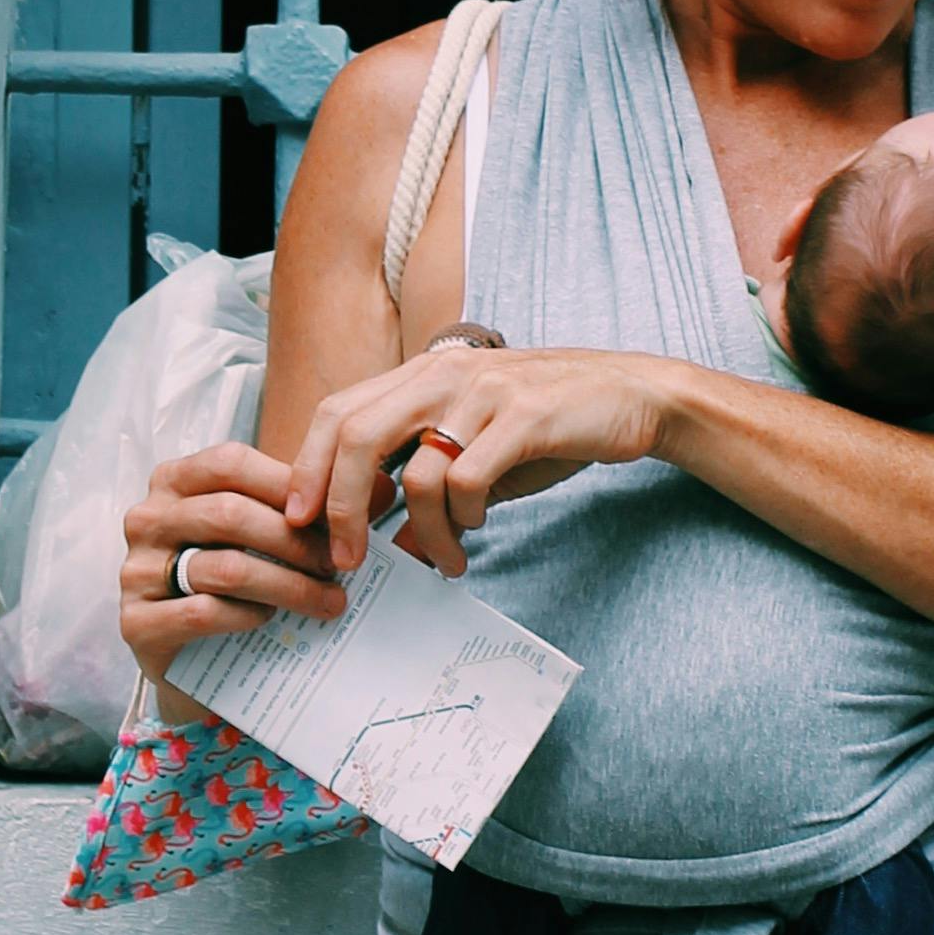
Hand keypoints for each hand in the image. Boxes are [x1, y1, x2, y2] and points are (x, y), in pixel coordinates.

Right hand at [119, 439, 359, 695]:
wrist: (194, 664)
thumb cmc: (236, 586)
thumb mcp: (268, 536)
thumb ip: (311, 507)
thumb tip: (386, 491)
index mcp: (172, 481)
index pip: (230, 462)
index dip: (290, 484)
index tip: (339, 515)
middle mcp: (146, 518)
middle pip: (231, 514)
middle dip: (298, 542)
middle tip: (343, 566)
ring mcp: (134, 571)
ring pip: (225, 567)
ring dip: (290, 586)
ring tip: (331, 601)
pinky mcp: (135, 624)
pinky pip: (203, 613)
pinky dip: (248, 617)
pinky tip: (275, 623)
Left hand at [284, 346, 678, 577]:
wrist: (634, 395)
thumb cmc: (550, 424)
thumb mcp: (478, 451)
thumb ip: (429, 486)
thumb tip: (393, 545)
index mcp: (422, 374)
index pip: (339, 411)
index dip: (308, 466)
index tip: (298, 521)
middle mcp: (444, 373)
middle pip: (356, 435)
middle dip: (341, 506)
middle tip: (345, 558)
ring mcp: (484, 391)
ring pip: (416, 472)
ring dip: (422, 533)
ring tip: (443, 561)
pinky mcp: (524, 417)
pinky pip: (468, 480)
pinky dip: (464, 518)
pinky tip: (478, 529)